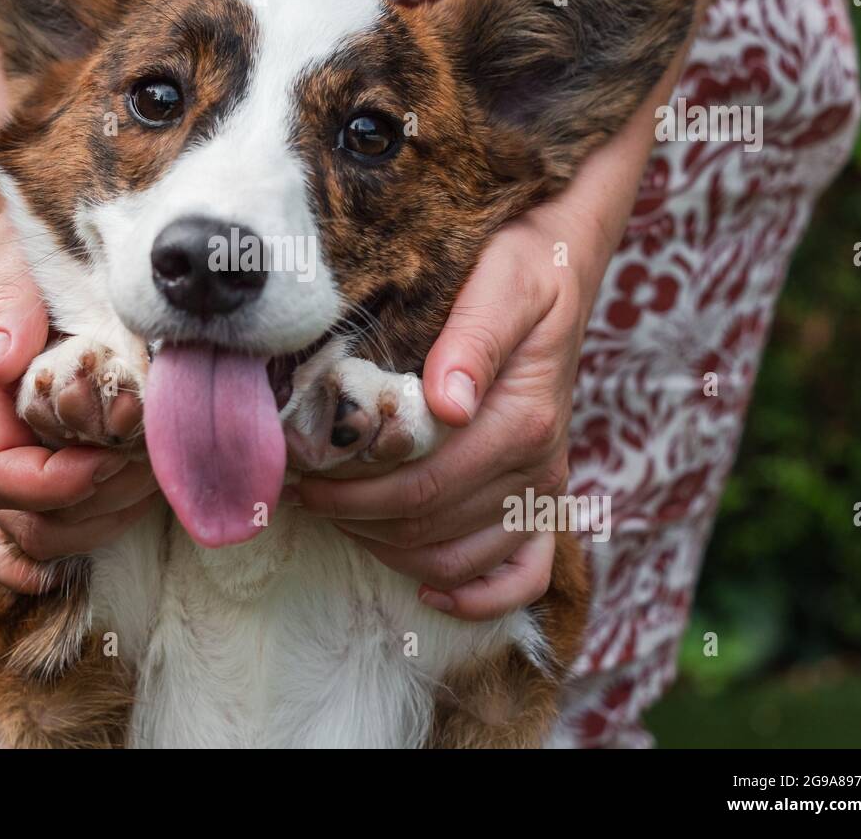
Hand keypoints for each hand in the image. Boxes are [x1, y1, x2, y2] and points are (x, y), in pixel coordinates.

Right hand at [0, 214, 159, 592]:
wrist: (59, 243)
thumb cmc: (39, 242)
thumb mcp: (17, 252)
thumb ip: (8, 301)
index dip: (51, 483)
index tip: (108, 455)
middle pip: (23, 523)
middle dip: (92, 504)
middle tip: (147, 461)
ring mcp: (21, 457)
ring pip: (46, 539)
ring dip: (106, 519)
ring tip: (154, 469)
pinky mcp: (53, 467)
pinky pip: (38, 541)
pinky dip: (74, 548)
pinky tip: (103, 537)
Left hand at [289, 191, 616, 620]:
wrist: (559, 264)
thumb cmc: (520, 265)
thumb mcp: (502, 280)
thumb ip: (474, 338)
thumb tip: (447, 402)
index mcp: (523, 416)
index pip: (425, 483)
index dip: (355, 492)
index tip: (301, 475)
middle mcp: (538, 461)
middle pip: (431, 524)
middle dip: (356, 516)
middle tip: (302, 492)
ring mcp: (541, 484)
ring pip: (460, 557)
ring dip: (391, 550)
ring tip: (338, 517)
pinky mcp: (542, 494)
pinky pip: (524, 573)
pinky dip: (479, 596)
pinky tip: (431, 592)